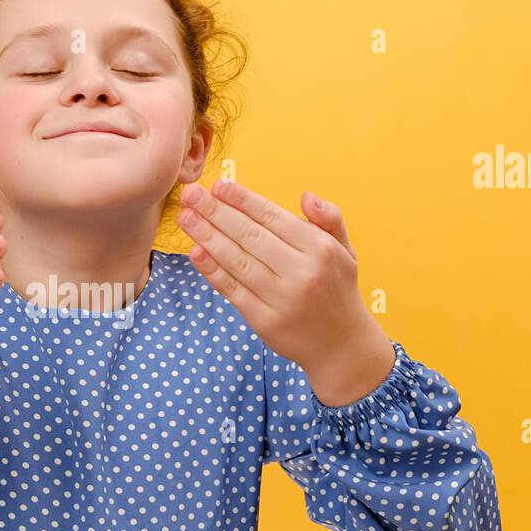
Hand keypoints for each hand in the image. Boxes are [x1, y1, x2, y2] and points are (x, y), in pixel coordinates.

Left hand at [177, 180, 394, 406]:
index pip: (273, 217)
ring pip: (237, 261)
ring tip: (185, 218)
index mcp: (319, 249)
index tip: (218, 185)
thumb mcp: (345, 251)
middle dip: (216, 212)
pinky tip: (195, 252)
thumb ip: (329, 219)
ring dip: (206, 237)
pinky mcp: (264, 321)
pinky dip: (211, 270)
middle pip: (250, 236)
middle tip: (190, 194)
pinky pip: (232, 290)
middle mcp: (301, 272)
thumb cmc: (337, 290)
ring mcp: (281, 299)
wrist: (342, 345)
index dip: (242, 200)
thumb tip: (306, 196)